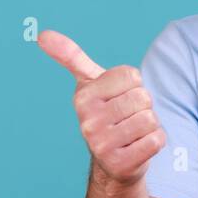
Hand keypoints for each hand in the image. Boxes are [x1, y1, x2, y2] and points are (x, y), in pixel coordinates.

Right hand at [38, 30, 166, 186]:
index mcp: (83, 97)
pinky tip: (137, 147)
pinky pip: (156, 140)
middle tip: (127, 118)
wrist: (112, 161)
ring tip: (132, 132)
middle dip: (143, 106)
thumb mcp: (89, 83)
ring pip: (150, 119)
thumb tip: (41, 34)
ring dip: (149, 125)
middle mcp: (88, 121)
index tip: (119, 97)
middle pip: (143, 97)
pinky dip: (154, 142)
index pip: (131, 76)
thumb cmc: (106, 113)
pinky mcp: (120, 164)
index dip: (133, 85)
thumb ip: (71, 57)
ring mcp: (102, 145)